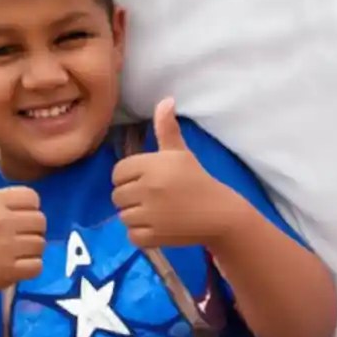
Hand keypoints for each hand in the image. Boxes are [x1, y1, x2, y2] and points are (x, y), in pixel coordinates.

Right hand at [0, 151, 45, 299]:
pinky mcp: (10, 269)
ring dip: (31, 251)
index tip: (14, 218)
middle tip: (15, 239)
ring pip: (41, 244)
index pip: (32, 197)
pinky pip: (38, 265)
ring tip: (13, 253)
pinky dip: (30, 269)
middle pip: (41, 221)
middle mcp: (0, 221)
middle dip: (32, 231)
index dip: (28, 208)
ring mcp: (6, 246)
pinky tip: (14, 267)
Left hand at [111, 98, 245, 248]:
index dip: (129, 177)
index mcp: (151, 165)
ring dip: (135, 216)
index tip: (145, 180)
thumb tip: (166, 100)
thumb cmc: (197, 180)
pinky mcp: (154, 236)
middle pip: (117, 195)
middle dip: (131, 197)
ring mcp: (150, 214)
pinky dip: (140, 234)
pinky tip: (157, 227)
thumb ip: (167, 128)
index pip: (118, 172)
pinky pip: (131, 235)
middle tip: (152, 198)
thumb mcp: (181, 153)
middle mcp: (147, 188)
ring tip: (156, 212)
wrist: (219, 214)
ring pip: (123, 216)